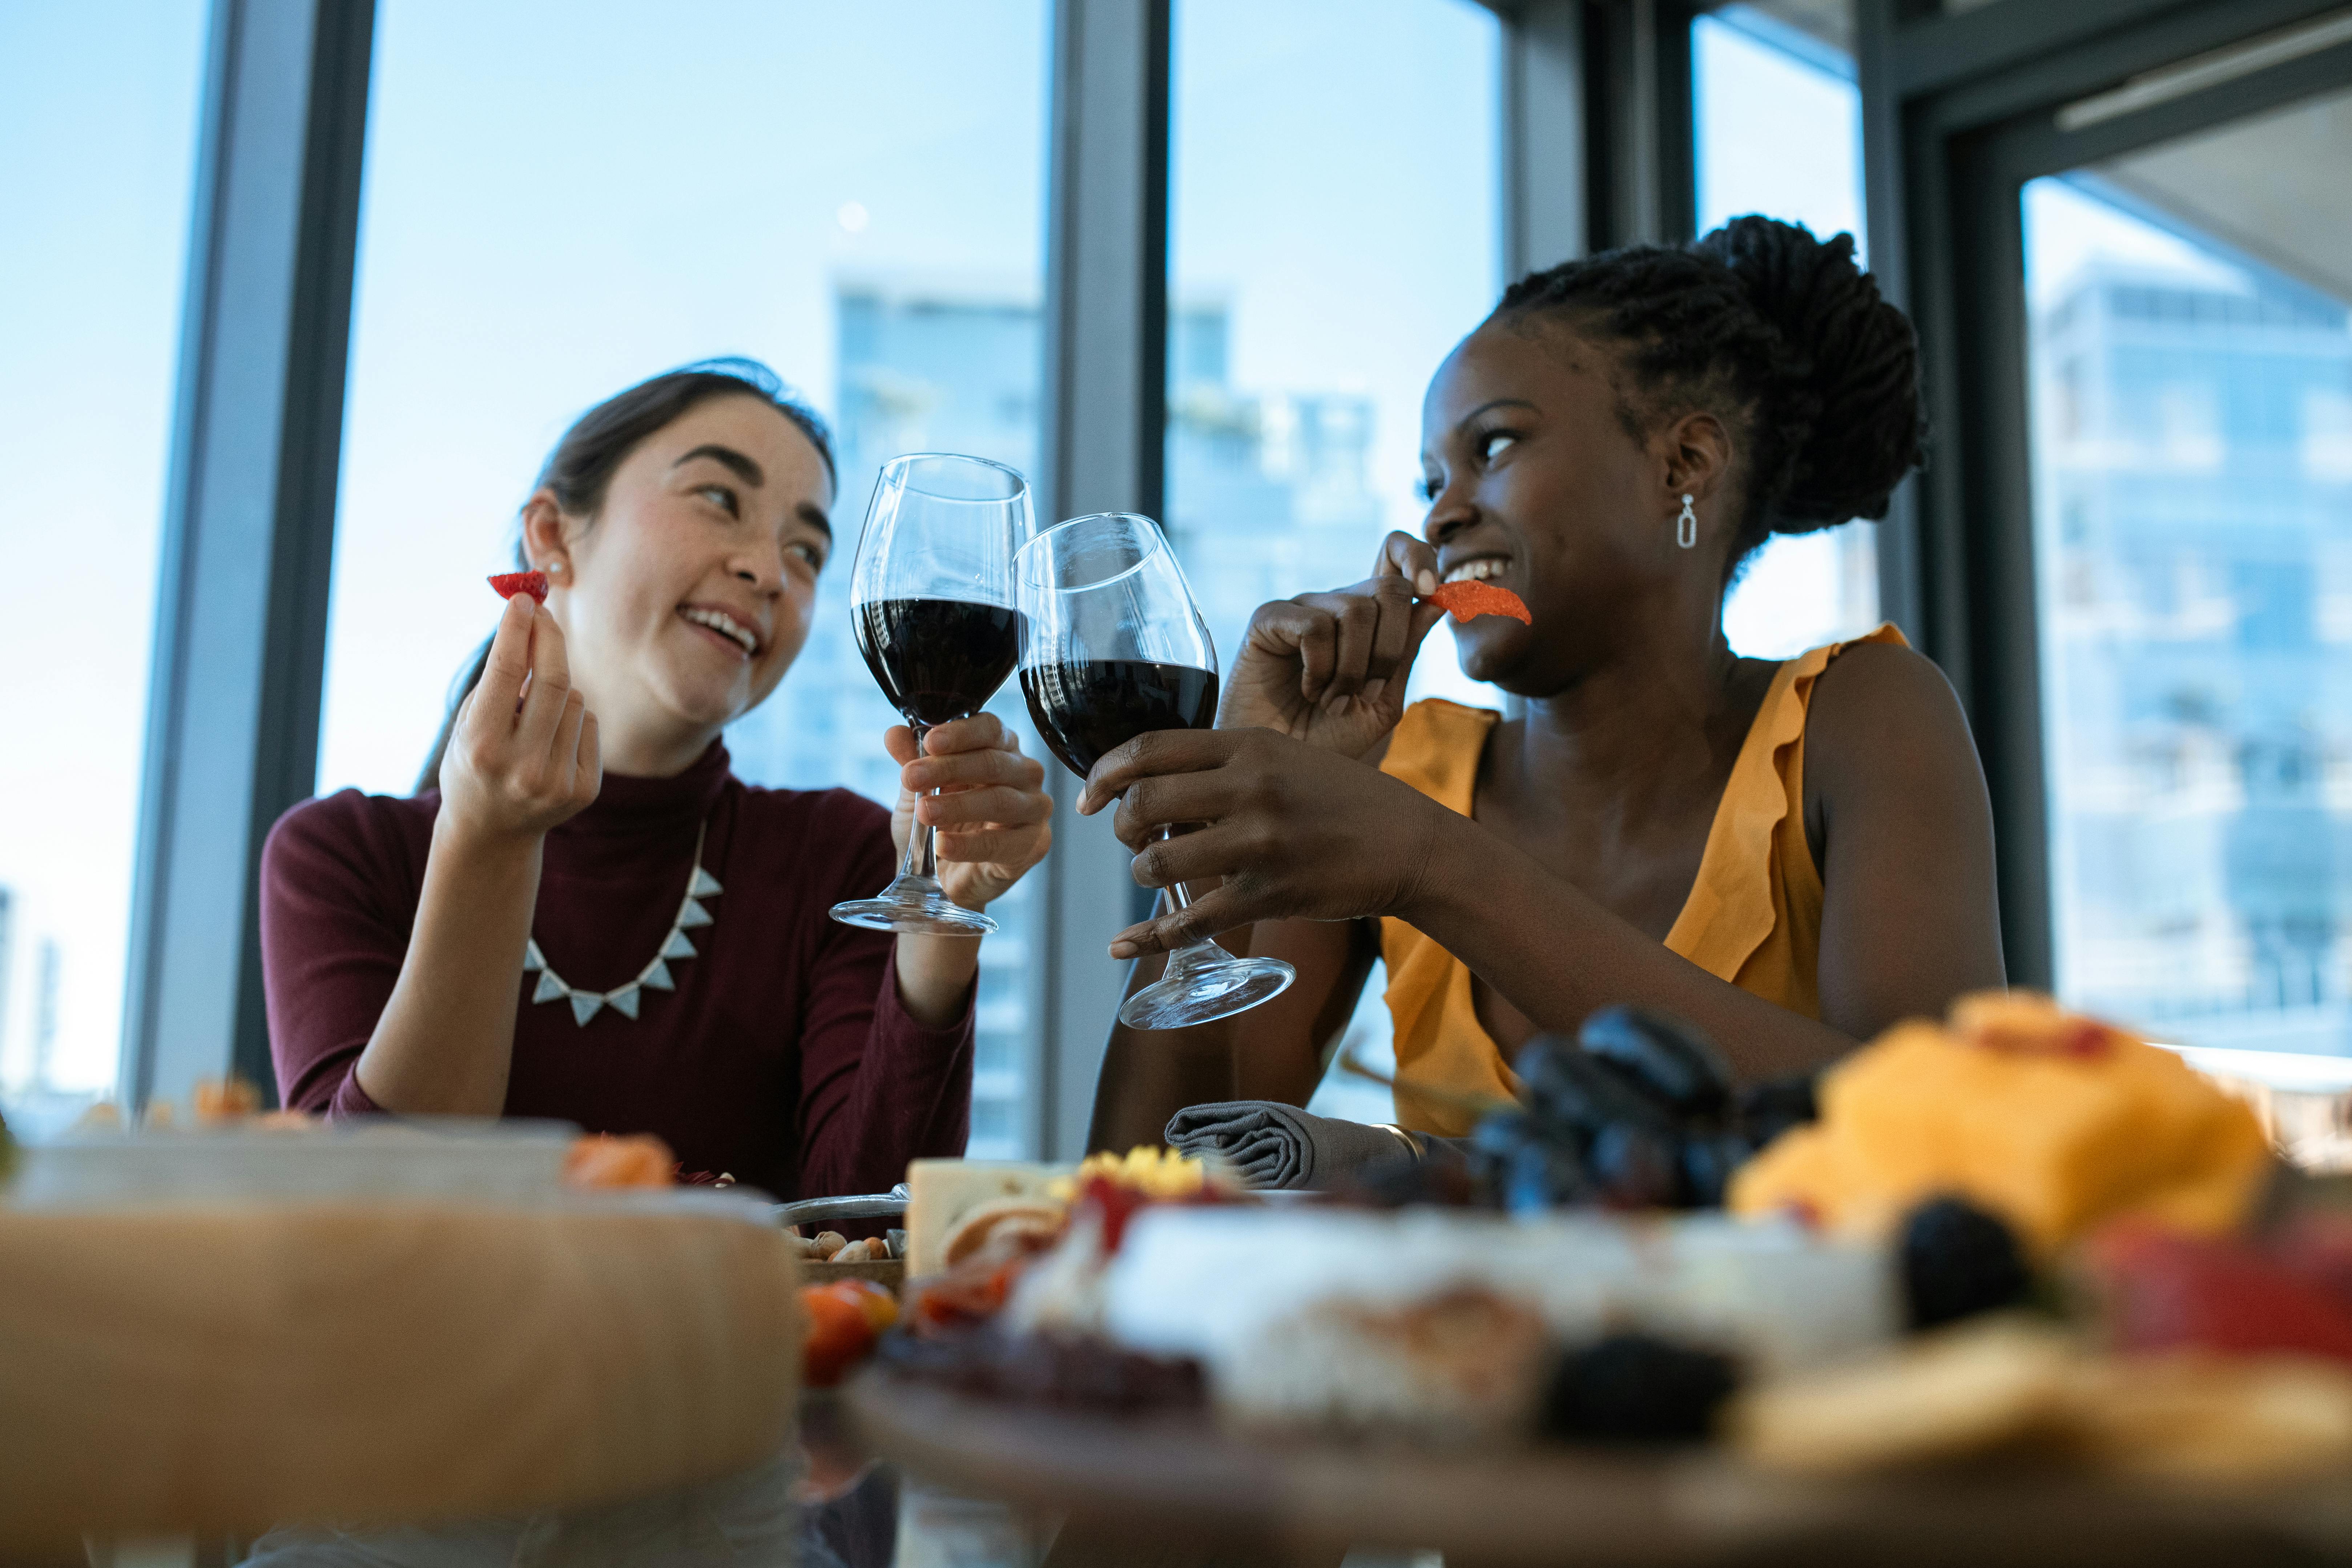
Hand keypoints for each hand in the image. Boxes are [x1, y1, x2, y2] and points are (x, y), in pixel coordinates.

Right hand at [438, 593, 599, 847]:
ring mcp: (557, 781)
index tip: (523, 599)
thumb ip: (497, 680)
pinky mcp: (585, 790)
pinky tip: (549, 739)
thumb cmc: (474, 764)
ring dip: (556, 688)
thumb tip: (530, 620)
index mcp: (481, 747)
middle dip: (549, 638)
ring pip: (574, 700)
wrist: (491, 833)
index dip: (516, 629)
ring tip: (531, 711)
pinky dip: (571, 718)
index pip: (506, 672)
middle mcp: (521, 767)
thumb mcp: (467, 724)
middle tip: (542, 612)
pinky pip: (588, 725)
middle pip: (552, 680)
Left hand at [888, 714, 1052, 912]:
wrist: (946, 874)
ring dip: (958, 806)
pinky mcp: (1035, 844)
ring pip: (1000, 800)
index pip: (990, 728)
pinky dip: (970, 845)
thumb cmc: (940, 822)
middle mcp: (1024, 772)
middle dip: (948, 769)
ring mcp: (1035, 807)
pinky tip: (943, 845)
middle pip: (992, 762)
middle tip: (912, 777)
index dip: (961, 733)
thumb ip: (911, 761)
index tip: (929, 741)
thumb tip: (894, 734)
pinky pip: (1003, 843)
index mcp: (1000, 747)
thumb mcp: (917, 791)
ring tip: (924, 812)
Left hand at [1076, 726, 1448, 956]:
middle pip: (1143, 802)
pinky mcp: (1271, 894)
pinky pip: (1191, 923)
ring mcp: (1260, 843)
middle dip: (1121, 825)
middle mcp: (1250, 787)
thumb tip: (1158, 783)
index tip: (1089, 796)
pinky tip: (1125, 947)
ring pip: (1160, 861)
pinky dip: (1150, 938)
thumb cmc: (1346, 799)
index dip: (1104, 773)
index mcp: (1249, 745)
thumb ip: (1227, 764)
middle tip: (1130, 839)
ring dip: (1143, 874)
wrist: (1411, 843)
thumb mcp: (1287, 757)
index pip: (1151, 748)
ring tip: (1156, 874)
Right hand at [1218, 554, 1445, 758]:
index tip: (1433, 592)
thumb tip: (1438, 600)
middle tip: (1369, 692)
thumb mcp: (1383, 699)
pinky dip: (1320, 669)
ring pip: (1357, 610)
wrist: (1283, 767)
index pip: (1397, 554)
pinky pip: (1315, 626)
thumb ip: (1407, 651)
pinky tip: (1309, 691)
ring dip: (1353, 669)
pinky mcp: (1270, 618)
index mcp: (1371, 618)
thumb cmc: (1331, 737)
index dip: (1420, 558)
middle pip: (1390, 588)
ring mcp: (1304, 607)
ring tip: (1334, 700)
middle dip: (1391, 648)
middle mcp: (1338, 603)